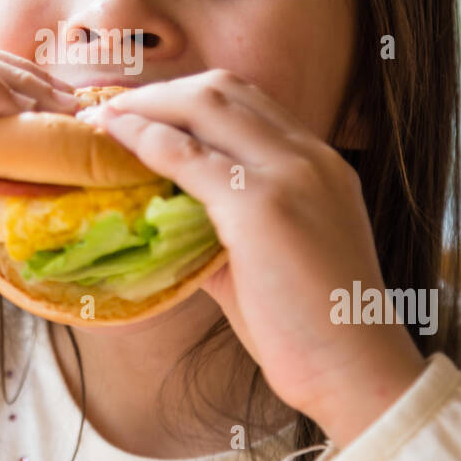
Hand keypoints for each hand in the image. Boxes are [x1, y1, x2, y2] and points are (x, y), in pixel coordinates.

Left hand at [82, 70, 427, 446]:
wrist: (357, 371)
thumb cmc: (312, 329)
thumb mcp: (270, 257)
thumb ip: (222, 227)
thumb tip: (166, 219)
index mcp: (319, 163)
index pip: (246, 101)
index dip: (187, 97)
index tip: (142, 109)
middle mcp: (308, 156)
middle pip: (223, 89)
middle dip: (160, 91)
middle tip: (112, 108)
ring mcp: (288, 174)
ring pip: (204, 105)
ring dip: (146, 106)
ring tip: (103, 119)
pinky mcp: (261, 206)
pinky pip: (189, 156)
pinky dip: (146, 140)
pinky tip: (116, 141)